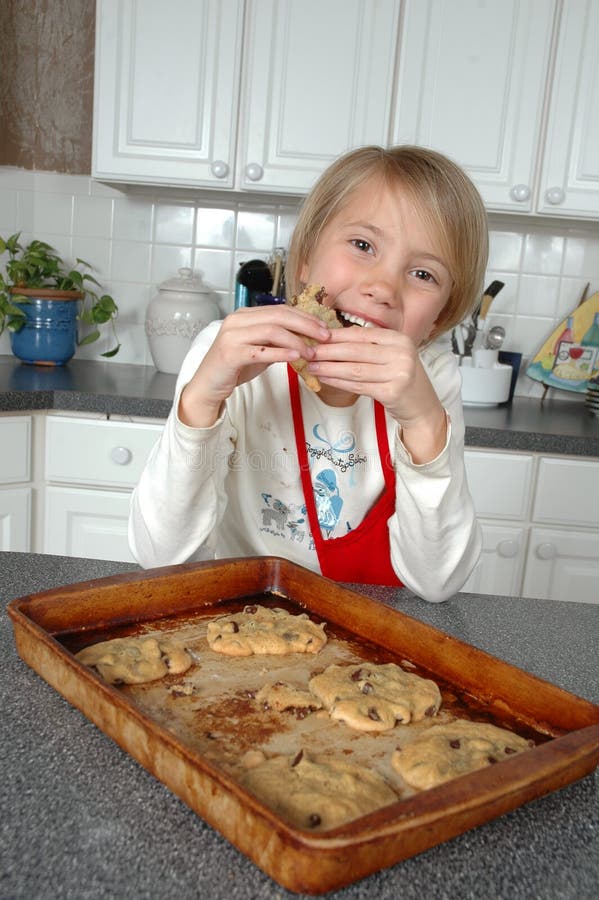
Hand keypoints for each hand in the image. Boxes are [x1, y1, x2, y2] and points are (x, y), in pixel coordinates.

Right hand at [178, 306, 330, 426]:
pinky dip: (280, 353)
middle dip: (306, 325)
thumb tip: (306, 338)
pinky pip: (261, 351)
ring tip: (312, 352)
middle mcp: (237, 320)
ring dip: (296, 341)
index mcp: (245, 315)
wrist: (208, 385)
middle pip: (279, 316)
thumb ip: (278, 341)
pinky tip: (295, 357)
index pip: (280, 309)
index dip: (305, 317)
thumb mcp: (260, 349)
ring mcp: (232, 336)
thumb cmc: (234, 367)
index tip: (323, 327)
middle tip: (325, 336)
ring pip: (271, 331)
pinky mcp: (230, 354)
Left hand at [308, 327, 447, 462]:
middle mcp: (401, 353)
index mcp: (398, 339)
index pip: (361, 334)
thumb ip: (368, 347)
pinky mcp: (392, 392)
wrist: (422, 406)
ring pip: (354, 369)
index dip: (336, 336)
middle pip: (355, 351)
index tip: (316, 337)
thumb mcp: (391, 356)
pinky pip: (358, 385)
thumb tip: (331, 340)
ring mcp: (399, 372)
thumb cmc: (401, 379)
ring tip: (311, 366)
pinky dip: (338, 382)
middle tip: (307, 351)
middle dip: (328, 351)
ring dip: (329, 367)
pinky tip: (324, 379)